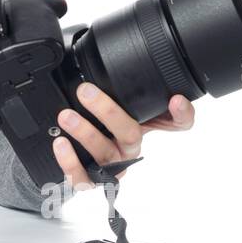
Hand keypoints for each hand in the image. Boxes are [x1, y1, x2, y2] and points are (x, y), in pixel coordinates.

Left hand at [52, 82, 195, 192]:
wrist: (75, 159)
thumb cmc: (98, 130)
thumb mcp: (110, 108)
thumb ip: (119, 89)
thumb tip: (114, 60)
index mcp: (141, 127)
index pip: (175, 124)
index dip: (181, 114)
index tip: (175, 98)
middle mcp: (129, 149)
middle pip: (131, 133)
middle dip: (109, 111)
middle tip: (85, 91)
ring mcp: (111, 167)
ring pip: (104, 153)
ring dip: (85, 132)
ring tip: (66, 115)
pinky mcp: (91, 181)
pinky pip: (82, 177)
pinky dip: (70, 161)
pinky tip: (60, 143)